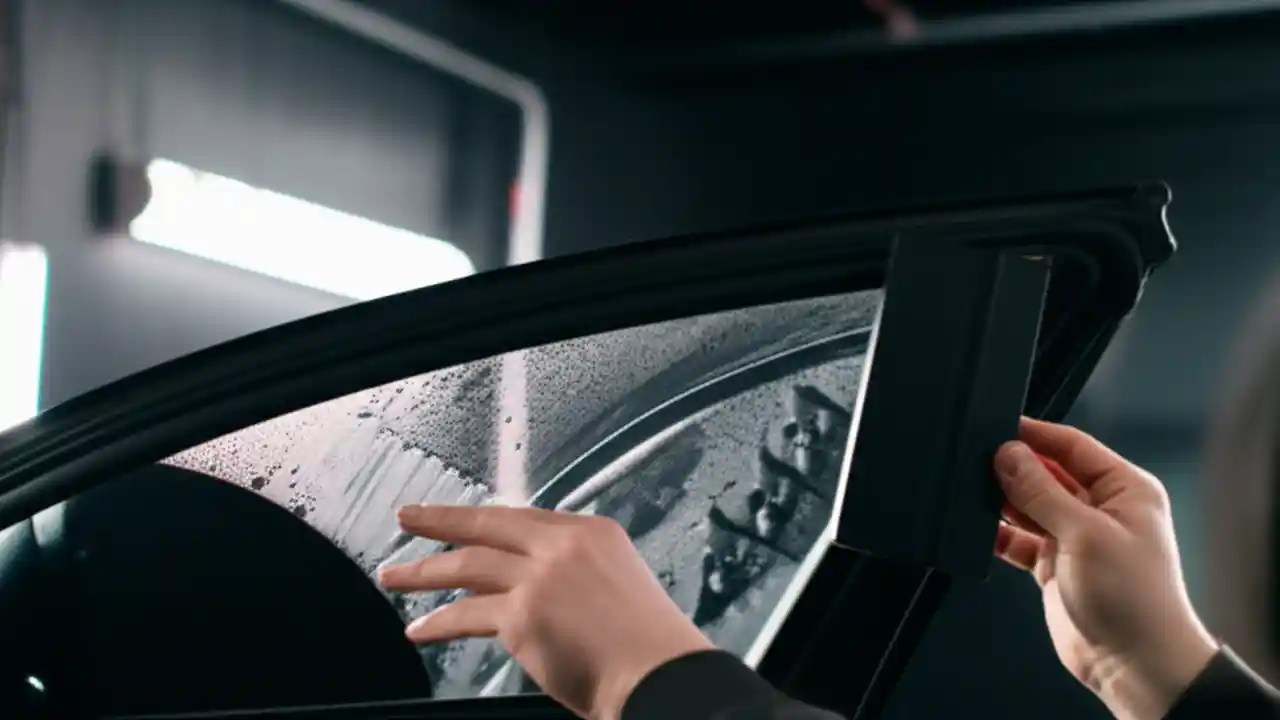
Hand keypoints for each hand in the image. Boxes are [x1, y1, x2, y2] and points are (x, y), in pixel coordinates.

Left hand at [378, 505, 713, 719]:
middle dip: (440, 520)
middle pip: (487, 524)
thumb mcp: (617, 581)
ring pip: (468, 565)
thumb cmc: (647, 642)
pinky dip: (438, 623)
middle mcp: (562, 545)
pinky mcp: (522, 616)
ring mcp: (539, 577)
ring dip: (424, 571)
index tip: (458, 522)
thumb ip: (577, 572)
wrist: (660, 674)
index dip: (483, 521)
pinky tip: (419, 629)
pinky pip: (466, 614)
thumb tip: (535, 584)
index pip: (523, 519)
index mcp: (591, 532)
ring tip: (392, 576)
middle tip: (407, 517)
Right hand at [993, 418, 1217, 719]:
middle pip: (1047, 473)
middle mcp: (1100, 509)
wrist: (1134, 664)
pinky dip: (999, 534)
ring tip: (969, 492)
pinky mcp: (1053, 565)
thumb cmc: (1131, 596)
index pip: (1073, 446)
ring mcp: (1075, 537)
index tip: (996, 426)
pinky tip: (977, 529)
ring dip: (1002, 500)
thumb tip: (1007, 453)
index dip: (1035, 435)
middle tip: (974, 460)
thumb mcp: (1085, 534)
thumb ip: (1041, 491)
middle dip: (1014, 468)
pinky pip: (1019, 539)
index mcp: (1124, 490)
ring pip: (1029, 505)